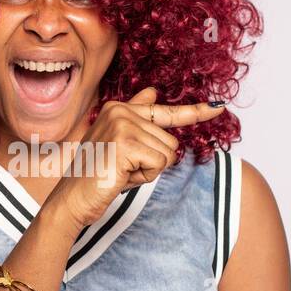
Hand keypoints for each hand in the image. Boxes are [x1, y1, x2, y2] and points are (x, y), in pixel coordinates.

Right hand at [42, 87, 225, 230]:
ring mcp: (123, 124)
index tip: (219, 108)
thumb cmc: (96, 176)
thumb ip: (137, 120)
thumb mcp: (120, 145)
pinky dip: (145, 177)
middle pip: (170, 140)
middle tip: (123, 170)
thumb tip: (153, 91)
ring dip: (149, 171)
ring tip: (120, 173)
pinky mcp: (127, 143)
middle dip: (152, 162)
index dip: (194, 113)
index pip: (164, 112)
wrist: (71, 199)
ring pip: (168, 152)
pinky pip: (160, 163)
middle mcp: (120, 110)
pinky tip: (121, 177)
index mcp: (119, 109)